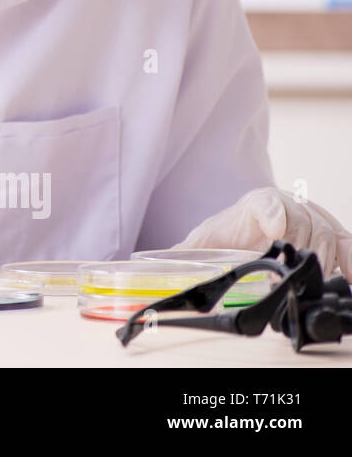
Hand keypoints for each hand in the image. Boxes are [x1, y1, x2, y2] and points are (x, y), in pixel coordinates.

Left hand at [174, 187, 351, 274]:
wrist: (250, 228)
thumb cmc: (230, 232)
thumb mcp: (205, 239)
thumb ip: (183, 252)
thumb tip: (152, 266)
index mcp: (257, 203)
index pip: (267, 203)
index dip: (272, 215)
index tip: (275, 231)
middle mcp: (290, 205)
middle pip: (302, 223)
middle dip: (296, 249)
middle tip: (284, 275)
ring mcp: (314, 219)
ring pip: (326, 235)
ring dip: (318, 260)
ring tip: (303, 281)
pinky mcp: (332, 235)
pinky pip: (348, 244)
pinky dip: (350, 260)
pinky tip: (347, 279)